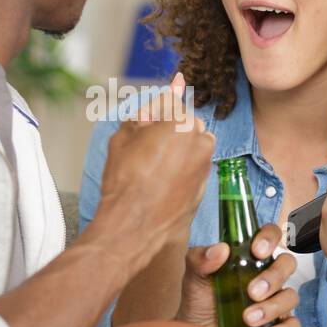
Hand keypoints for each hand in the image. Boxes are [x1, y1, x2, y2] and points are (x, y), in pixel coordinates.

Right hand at [93, 72, 214, 272]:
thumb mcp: (122, 138)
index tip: (153, 109)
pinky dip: (181, 168)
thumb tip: (150, 109)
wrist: (134, 224)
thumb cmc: (126, 181)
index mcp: (181, 122)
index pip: (170, 102)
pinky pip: (193, 168)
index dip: (153, 110)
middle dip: (167, 128)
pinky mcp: (204, 186)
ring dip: (177, 147)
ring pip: (192, 145)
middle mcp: (200, 141)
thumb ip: (141, 117)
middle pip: (185, 123)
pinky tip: (161, 180)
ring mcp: (205, 165)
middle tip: (143, 142)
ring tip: (151, 163)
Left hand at [174, 222, 300, 326]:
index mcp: (250, 258)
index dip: (270, 238)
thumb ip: (200, 259)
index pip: (270, 236)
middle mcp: (268, 276)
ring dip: (272, 307)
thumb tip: (220, 250)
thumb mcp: (194, 277)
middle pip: (287, 264)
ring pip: (290, 296)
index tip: (257, 250)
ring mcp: (275, 301)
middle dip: (273, 277)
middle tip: (252, 292)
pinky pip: (293, 326)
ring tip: (248, 319)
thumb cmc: (199, 302)